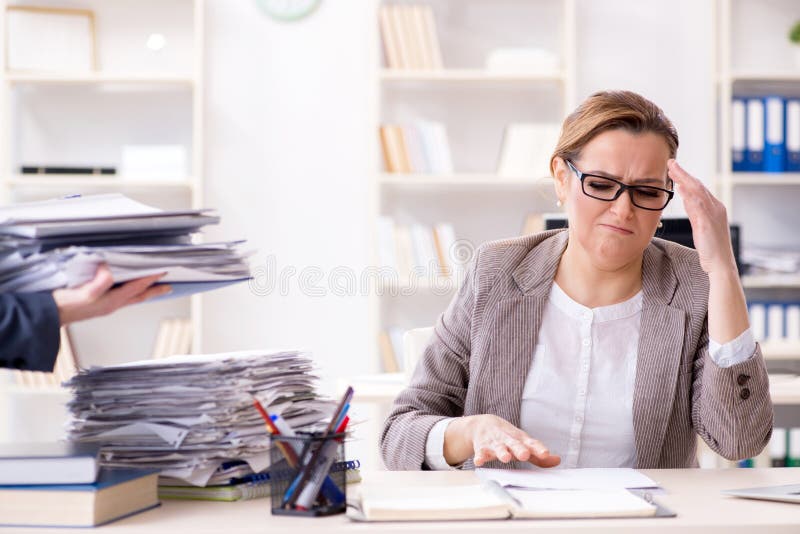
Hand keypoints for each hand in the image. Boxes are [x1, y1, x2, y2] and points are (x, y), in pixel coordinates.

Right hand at [52, 265, 170, 324]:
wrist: (48, 316)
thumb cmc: (65, 306)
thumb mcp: (85, 292)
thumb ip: (101, 281)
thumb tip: (111, 269)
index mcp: (112, 301)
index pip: (137, 287)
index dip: (151, 278)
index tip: (163, 271)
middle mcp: (111, 304)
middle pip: (139, 296)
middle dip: (154, 290)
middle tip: (168, 287)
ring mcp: (104, 305)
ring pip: (130, 297)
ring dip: (142, 291)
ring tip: (152, 287)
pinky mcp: (97, 304)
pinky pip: (119, 296)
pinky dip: (128, 291)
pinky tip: (125, 288)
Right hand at [460, 414, 560, 467]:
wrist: (484, 424)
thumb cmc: (508, 438)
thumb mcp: (524, 443)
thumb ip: (538, 455)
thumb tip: (557, 461)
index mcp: (521, 440)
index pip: (531, 444)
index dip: (538, 448)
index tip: (544, 453)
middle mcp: (509, 440)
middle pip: (515, 445)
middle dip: (520, 449)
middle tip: (524, 454)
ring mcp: (495, 443)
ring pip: (499, 448)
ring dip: (502, 452)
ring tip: (505, 457)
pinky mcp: (482, 447)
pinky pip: (480, 453)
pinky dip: (479, 457)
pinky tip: (479, 461)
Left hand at [667, 160, 736, 275]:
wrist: (721, 265)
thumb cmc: (710, 249)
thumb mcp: (701, 226)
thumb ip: (694, 212)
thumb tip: (685, 199)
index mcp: (715, 208)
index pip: (699, 188)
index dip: (686, 177)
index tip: (674, 169)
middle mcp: (716, 208)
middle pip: (698, 186)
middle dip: (684, 173)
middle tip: (671, 163)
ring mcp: (713, 215)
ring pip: (698, 192)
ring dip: (684, 179)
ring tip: (672, 170)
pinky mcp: (708, 224)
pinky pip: (698, 206)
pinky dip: (689, 195)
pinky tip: (680, 188)